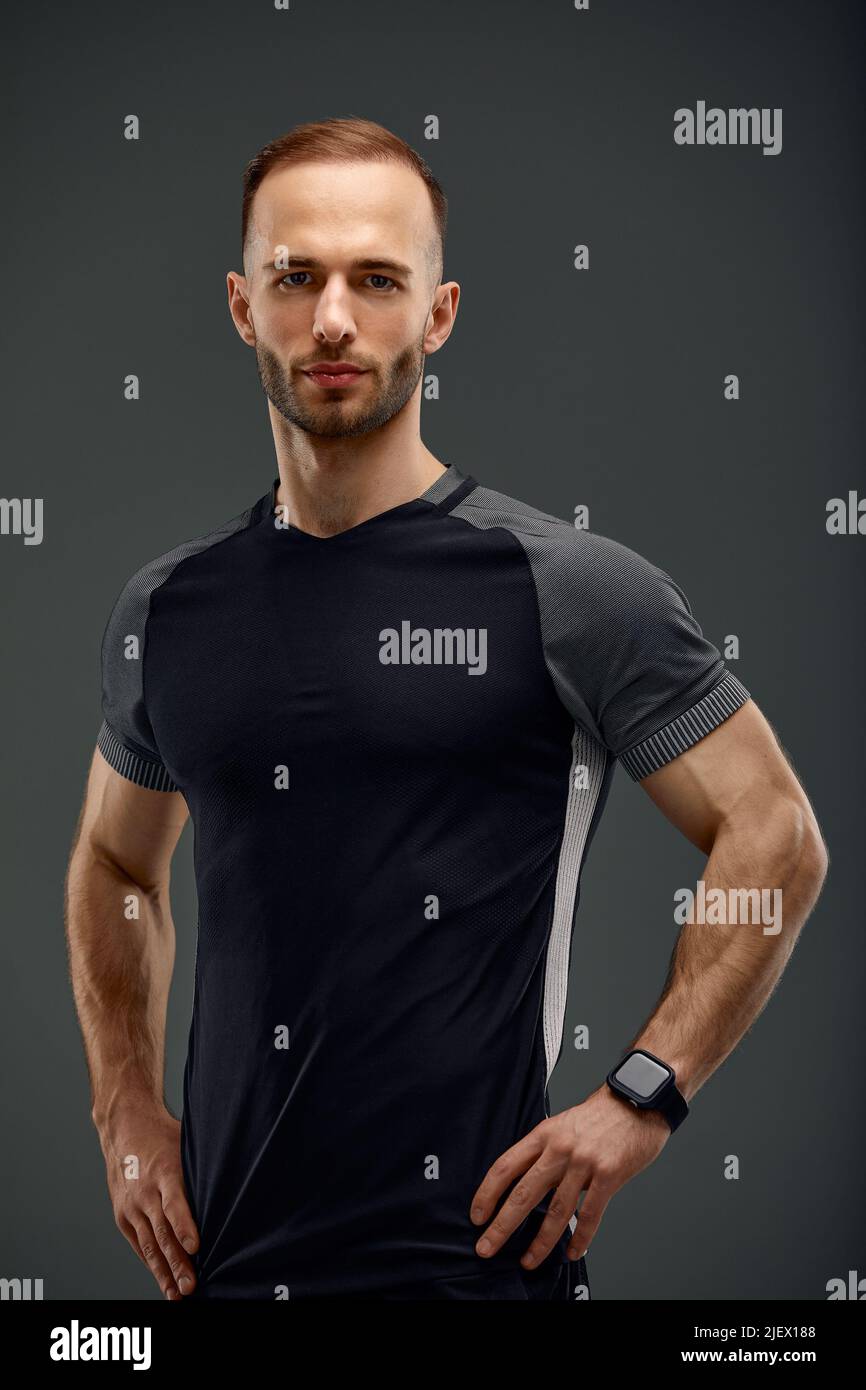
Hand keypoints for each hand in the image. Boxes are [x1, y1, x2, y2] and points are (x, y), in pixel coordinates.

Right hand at [96, 1101, 199, 1299]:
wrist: (124, 1127)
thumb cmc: (164, 1136)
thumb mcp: (186, 1143)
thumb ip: (203, 1168)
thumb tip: (237, 1184)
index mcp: (164, 1171)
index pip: (175, 1203)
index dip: (185, 1226)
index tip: (196, 1247)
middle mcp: (144, 1192)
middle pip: (162, 1232)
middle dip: (177, 1262)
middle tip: (191, 1286)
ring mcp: (131, 1207)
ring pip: (149, 1245)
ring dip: (164, 1272)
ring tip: (177, 1294)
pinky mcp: (122, 1216)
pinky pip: (139, 1244)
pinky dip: (152, 1263)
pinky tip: (164, 1280)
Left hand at [469, 1085, 669, 1267]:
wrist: (639, 1102)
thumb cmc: (602, 1115)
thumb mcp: (564, 1124)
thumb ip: (546, 1151)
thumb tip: (526, 1183)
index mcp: (544, 1134)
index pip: (506, 1166)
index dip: (487, 1193)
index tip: (477, 1216)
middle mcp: (560, 1148)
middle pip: (524, 1193)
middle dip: (502, 1226)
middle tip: (487, 1248)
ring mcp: (584, 1162)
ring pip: (556, 1211)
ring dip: (540, 1242)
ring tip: (529, 1260)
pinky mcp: (609, 1175)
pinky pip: (589, 1214)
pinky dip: (580, 1238)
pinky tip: (572, 1251)